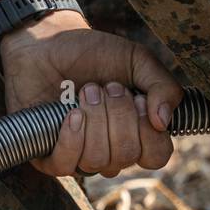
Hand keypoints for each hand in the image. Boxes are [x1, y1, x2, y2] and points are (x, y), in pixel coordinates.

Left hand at [0, 11, 182, 177]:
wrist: (46, 45)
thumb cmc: (93, 53)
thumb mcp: (138, 60)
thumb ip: (163, 86)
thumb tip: (163, 122)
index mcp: (138, 132)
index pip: (156, 156)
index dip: (149, 132)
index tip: (137, 99)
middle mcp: (112, 150)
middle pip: (127, 155)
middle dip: (118, 115)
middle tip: (107, 86)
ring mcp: (82, 156)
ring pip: (99, 160)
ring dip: (94, 119)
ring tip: (86, 92)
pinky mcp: (50, 156)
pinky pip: (67, 165)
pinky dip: (72, 137)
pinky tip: (71, 113)